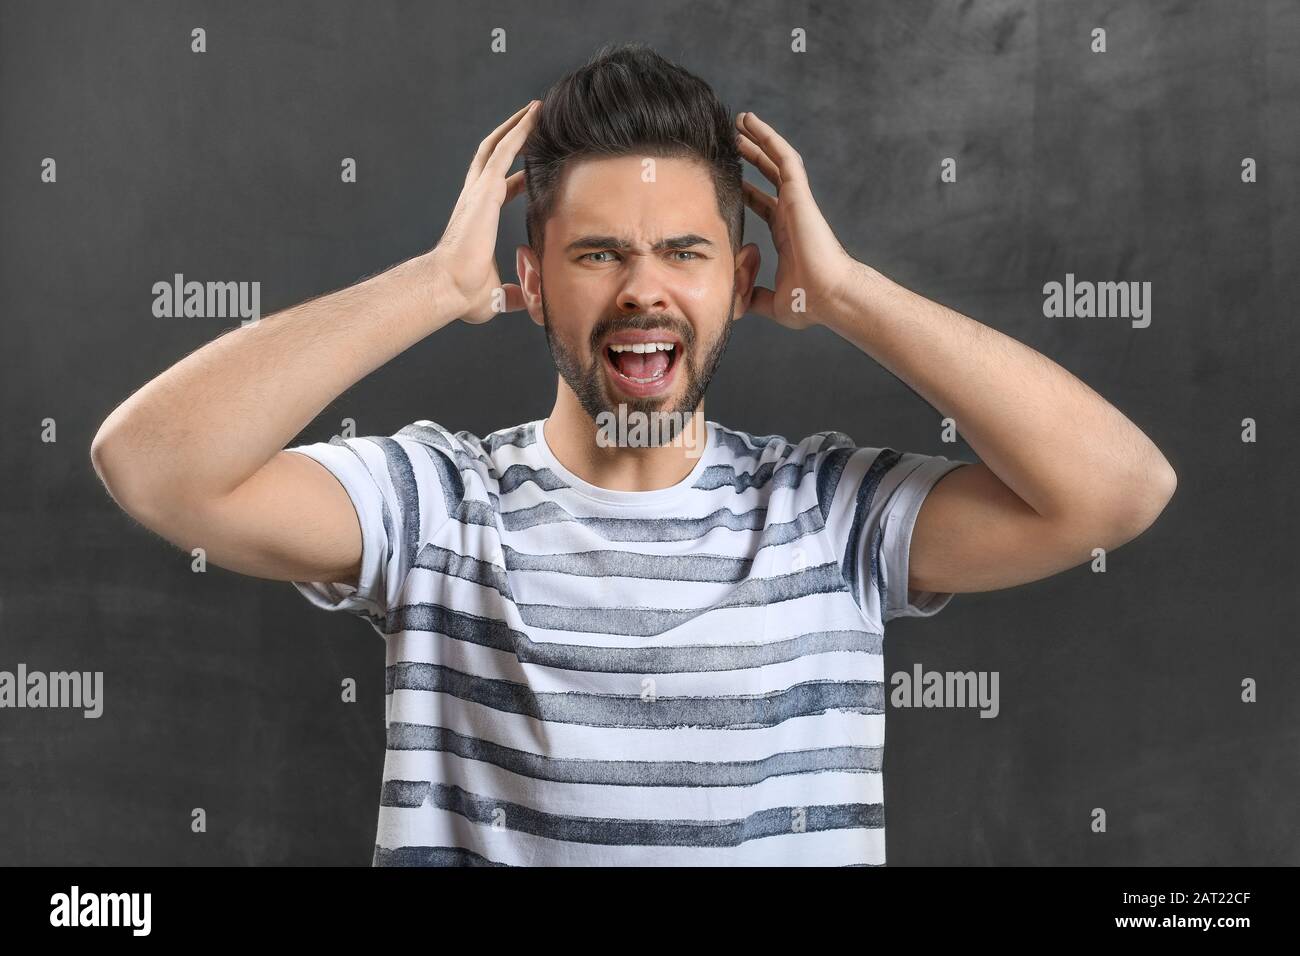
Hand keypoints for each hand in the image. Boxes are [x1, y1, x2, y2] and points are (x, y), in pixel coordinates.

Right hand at [429, 101, 538, 323]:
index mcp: (477, 218)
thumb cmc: (464, 293)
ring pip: (498, 146)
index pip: (500, 189)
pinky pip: (503, 151)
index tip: (532, 169)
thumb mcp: (496, 294)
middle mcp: (475, 198)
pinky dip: (518, 131)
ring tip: (537, 108)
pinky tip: (534, 116)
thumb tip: (522, 300)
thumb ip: (511, 292)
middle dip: (512, 137)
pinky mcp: (483, 190)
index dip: (517, 176)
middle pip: (493, 156)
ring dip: (517, 126)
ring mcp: (477, 191)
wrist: (450, 288)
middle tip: (532, 121)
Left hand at [735, 111, 861, 329]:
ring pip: (775, 159)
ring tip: (738, 120)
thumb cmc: (810, 303)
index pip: (763, 205)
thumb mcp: (771, 302)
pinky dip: (767, 137)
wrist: (829, 296)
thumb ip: (753, 297)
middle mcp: (791, 213)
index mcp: (786, 234)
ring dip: (757, 139)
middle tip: (732, 140)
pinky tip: (750, 122)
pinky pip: (783, 157)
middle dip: (751, 157)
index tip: (732, 180)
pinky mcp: (799, 194)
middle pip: (769, 175)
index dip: (748, 191)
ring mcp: (796, 201)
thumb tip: (737, 303)